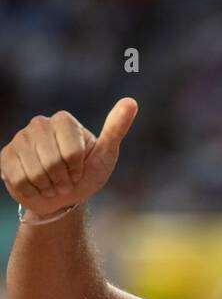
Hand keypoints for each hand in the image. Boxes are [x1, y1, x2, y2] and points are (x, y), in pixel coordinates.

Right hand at [0, 98, 137, 216]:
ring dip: (48, 188)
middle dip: (63, 181)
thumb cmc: (86, 174)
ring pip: (34, 173)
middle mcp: (39, 124)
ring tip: (52, 184)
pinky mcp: (6, 156)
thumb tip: (131, 101)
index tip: (79, 171)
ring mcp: (20, 139)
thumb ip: (116, 129)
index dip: (77, 170)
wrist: (63, 197)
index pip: (71, 152)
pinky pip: (18, 181)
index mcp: (64, 121)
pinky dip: (32, 192)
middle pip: (52, 163)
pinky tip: (37, 187)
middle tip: (65, 181)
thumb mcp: (105, 155)